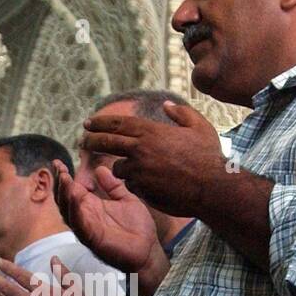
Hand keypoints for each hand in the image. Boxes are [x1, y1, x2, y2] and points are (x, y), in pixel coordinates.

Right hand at [54, 160, 160, 274]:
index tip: (59, 162)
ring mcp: (87, 228)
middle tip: (60, 168)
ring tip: (65, 179)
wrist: (149, 250)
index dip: (63, 176)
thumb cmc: (138, 229)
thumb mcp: (126, 199)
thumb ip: (113, 185)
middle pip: (64, 199)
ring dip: (65, 195)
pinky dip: (76, 211)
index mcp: (92, 207)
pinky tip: (76, 197)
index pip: (71, 189)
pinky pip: (79, 225)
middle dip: (60, 184)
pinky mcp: (92, 239)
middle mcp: (86, 217)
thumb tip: (100, 168)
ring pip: (67, 211)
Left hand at [79, 101, 225, 218]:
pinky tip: (148, 185)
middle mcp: (140, 149)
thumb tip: (166, 106)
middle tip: (83, 141)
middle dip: (91, 141)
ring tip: (134, 171)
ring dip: (122, 168)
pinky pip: (130, 186)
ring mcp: (139, 170)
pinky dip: (135, 185)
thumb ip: (181, 114)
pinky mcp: (141, 189)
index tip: (88, 123)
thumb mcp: (199, 127)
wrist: (212, 188)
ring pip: (118, 168)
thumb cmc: (209, 157)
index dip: (100, 123)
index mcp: (151, 131)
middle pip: (106, 142)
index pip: (117, 124)